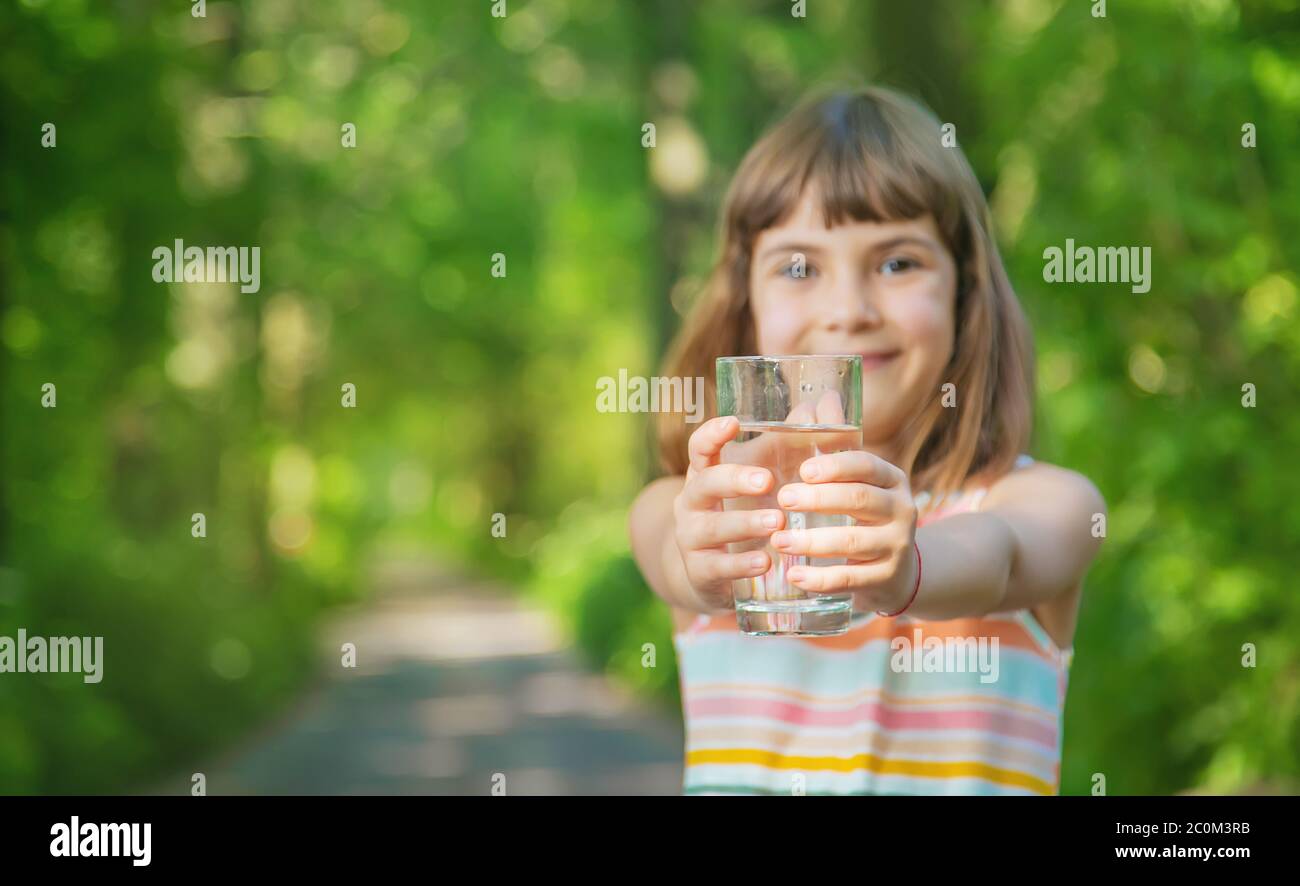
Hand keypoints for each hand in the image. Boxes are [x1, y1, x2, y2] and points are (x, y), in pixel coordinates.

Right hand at [672, 416, 784, 609]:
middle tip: (767, 480)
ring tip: (777, 521)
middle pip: (703, 484)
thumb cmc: (745, 513)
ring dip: (744, 523)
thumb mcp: (763, 478)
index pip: (699, 449)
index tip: (733, 423)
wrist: (712, 574)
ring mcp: (691, 538)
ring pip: (711, 527)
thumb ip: (790, 444)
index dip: (711, 435)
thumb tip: (828, 402)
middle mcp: (690, 503)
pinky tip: (765, 561)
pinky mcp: (700, 572)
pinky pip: (716, 567)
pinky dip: (740, 564)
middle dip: (734, 480)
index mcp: (704, 474)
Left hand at [771, 450, 918, 613]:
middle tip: (783, 499)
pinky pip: (850, 578)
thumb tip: (821, 401)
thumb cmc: (864, 517)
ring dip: (812, 542)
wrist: (897, 570)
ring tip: (779, 541)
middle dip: (818, 499)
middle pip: (859, 499)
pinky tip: (795, 576)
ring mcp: (897, 545)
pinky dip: (820, 579)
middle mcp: (901, 509)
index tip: (803, 471)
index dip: (835, 466)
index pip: (866, 466)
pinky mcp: (887, 577)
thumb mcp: (858, 485)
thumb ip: (836, 452)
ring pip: (852, 541)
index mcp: (892, 480)